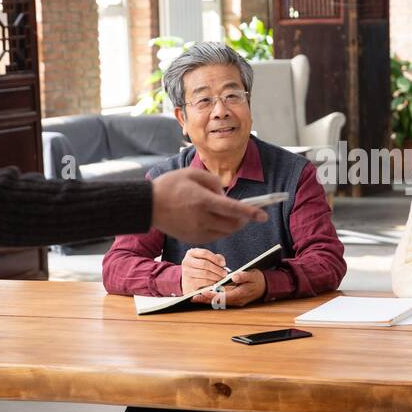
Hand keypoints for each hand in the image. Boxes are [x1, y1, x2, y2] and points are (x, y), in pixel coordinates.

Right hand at [150, 168, 265, 243]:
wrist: (147, 206)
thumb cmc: (169, 186)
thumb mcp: (191, 173)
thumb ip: (213, 181)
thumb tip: (225, 194)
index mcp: (203, 200)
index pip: (233, 209)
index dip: (251, 213)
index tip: (263, 215)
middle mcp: (201, 218)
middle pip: (233, 225)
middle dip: (243, 220)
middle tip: (246, 214)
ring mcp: (197, 231)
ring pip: (225, 233)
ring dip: (232, 225)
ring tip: (228, 214)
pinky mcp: (192, 238)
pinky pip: (214, 237)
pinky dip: (220, 230)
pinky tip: (214, 220)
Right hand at [181, 248, 226, 293]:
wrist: (189, 281)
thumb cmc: (201, 268)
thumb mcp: (206, 260)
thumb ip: (215, 258)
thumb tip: (222, 262)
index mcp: (191, 253)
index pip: (204, 253)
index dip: (215, 258)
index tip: (223, 264)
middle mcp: (187, 261)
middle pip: (204, 264)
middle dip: (217, 269)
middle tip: (225, 273)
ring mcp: (186, 272)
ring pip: (204, 273)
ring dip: (216, 276)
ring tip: (221, 278)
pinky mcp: (189, 282)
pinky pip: (203, 282)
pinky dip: (211, 282)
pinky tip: (216, 282)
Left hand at [192, 269, 265, 306]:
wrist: (265, 286)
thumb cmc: (258, 280)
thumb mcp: (253, 275)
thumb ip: (244, 276)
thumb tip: (234, 276)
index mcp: (241, 294)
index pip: (224, 296)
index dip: (213, 295)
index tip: (204, 292)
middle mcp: (237, 300)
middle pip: (219, 302)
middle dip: (206, 299)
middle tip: (193, 298)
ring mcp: (235, 301)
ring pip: (219, 302)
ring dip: (207, 299)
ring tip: (195, 297)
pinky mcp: (233, 299)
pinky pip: (221, 300)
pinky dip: (212, 298)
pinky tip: (204, 295)